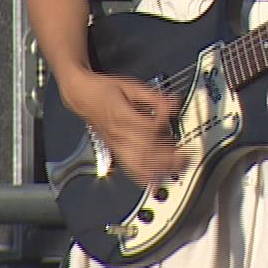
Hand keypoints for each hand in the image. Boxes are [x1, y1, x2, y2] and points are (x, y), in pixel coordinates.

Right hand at [59, 70, 181, 187]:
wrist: (82, 96)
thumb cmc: (105, 90)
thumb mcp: (130, 86)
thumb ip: (154, 97)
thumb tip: (173, 103)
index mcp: (123, 116)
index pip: (149, 128)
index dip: (165, 126)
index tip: (173, 120)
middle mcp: (119, 134)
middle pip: (147, 151)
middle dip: (168, 156)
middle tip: (185, 155)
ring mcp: (117, 145)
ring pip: (139, 164)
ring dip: (159, 169)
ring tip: (175, 168)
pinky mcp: (116, 151)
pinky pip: (129, 168)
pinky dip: (143, 177)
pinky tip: (155, 181)